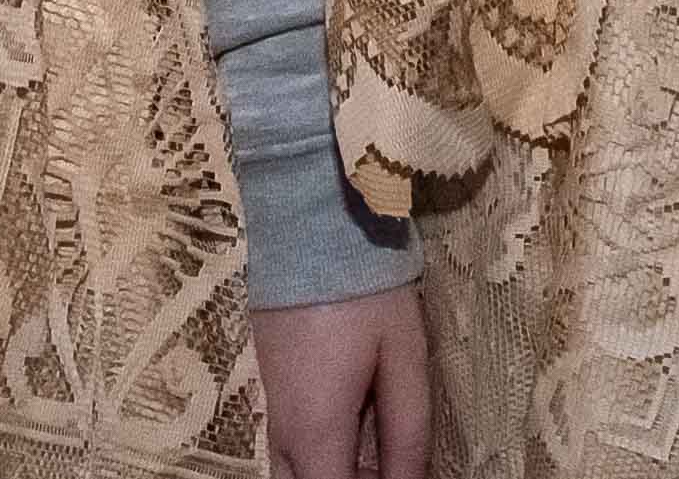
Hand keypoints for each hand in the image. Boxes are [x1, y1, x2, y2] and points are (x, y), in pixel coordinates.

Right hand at [247, 282, 429, 478]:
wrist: (310, 224)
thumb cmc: (367, 290)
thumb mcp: (403, 360)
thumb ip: (407, 434)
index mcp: (316, 432)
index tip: (402, 477)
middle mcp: (283, 431)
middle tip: (391, 466)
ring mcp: (271, 408)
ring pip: (292, 473)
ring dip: (333, 471)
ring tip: (379, 456)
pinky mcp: (271, 384)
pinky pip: (289, 446)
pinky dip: (321, 456)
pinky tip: (360, 432)